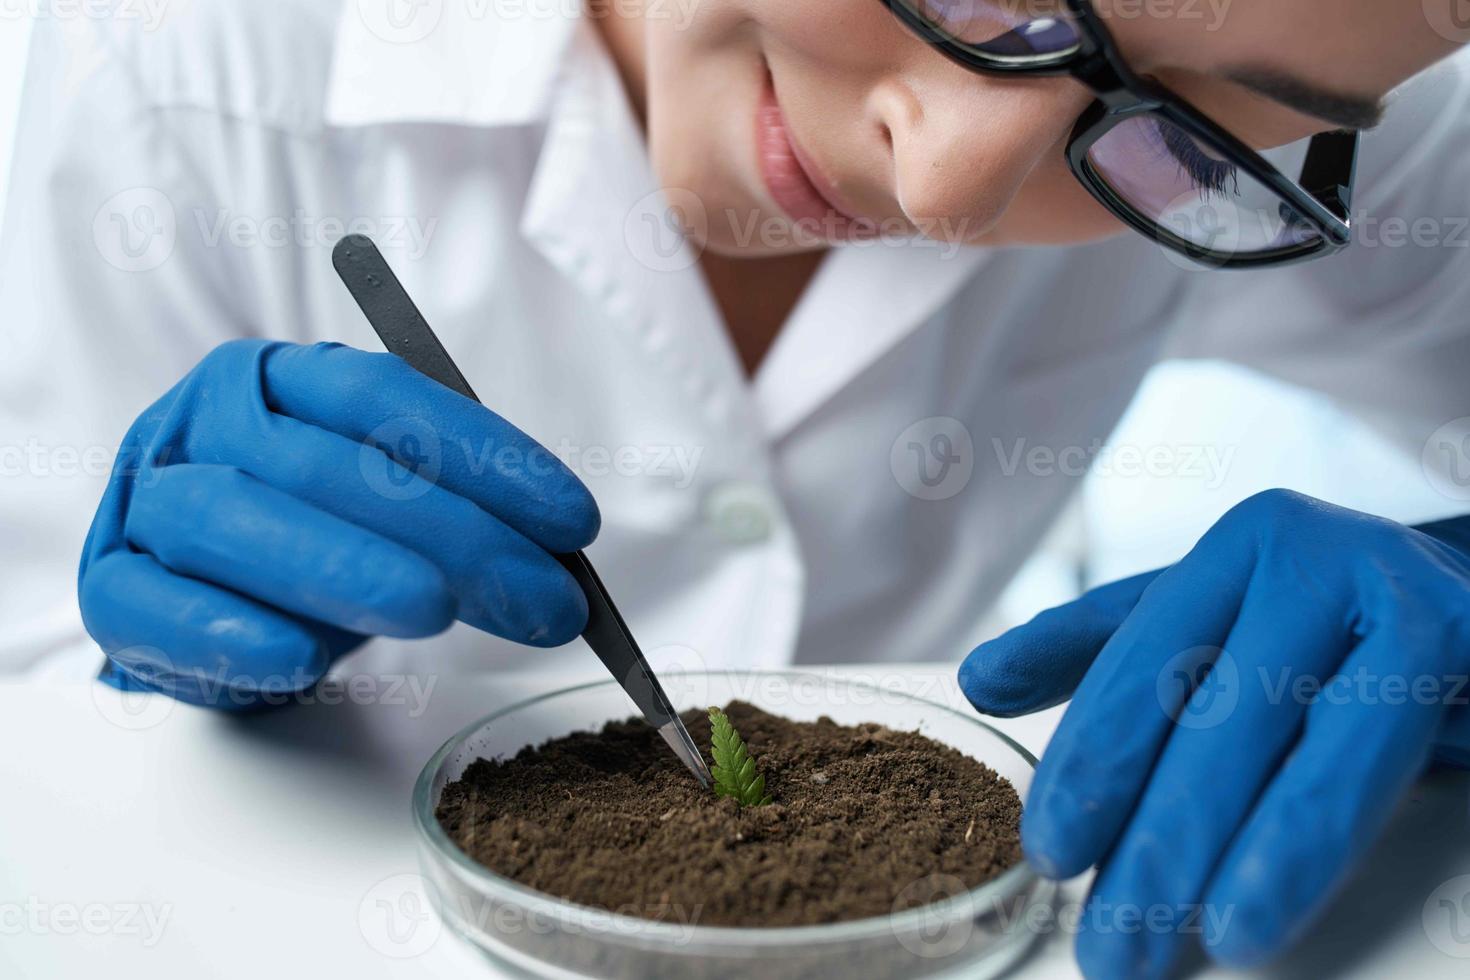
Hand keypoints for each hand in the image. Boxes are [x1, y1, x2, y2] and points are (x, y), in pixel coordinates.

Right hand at [81, 340, 598, 708]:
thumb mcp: (383, 503)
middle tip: (544, 600)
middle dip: (452, 534)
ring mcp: (149, 498)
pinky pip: (156, 605)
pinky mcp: (111, 587)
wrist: (201, 596)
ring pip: (234, 518)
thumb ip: (454, 508)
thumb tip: (558, 558)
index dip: (486, 455)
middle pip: (327, 464)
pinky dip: (229, 634)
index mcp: (279, 377)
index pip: (384, 398)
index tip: (575, 522)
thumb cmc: (310, 537)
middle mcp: (207, 420)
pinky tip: (303, 659)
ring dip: (340, 565)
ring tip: (432, 610)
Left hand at [959, 489, 1469, 977]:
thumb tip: (982, 681)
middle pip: (1214, 718)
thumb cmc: (1338, 625)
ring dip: (1239, 859)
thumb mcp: (1219, 618)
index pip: (1141, 667)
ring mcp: (1406, 598)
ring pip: (1301, 750)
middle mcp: (1315, 559)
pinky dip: (1314, 843)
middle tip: (1112, 943)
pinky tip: (1267, 903)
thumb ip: (1104, 648)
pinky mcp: (1469, 643)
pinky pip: (1374, 765)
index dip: (1093, 764)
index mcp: (1238, 549)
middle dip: (1156, 843)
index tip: (1051, 852)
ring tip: (1197, 945)